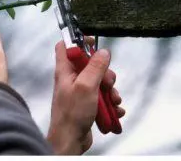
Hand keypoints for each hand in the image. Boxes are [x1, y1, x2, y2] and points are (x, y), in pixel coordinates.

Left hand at [46, 39, 124, 154]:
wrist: (70, 140)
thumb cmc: (71, 114)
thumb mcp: (86, 86)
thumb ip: (95, 67)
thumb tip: (103, 51)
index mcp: (65, 71)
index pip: (66, 46)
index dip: (78, 41)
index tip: (93, 43)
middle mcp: (71, 79)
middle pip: (91, 65)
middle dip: (105, 74)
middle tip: (107, 84)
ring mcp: (80, 92)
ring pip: (100, 83)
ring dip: (111, 92)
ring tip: (113, 102)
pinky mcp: (88, 105)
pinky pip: (103, 99)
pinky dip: (111, 105)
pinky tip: (114, 112)